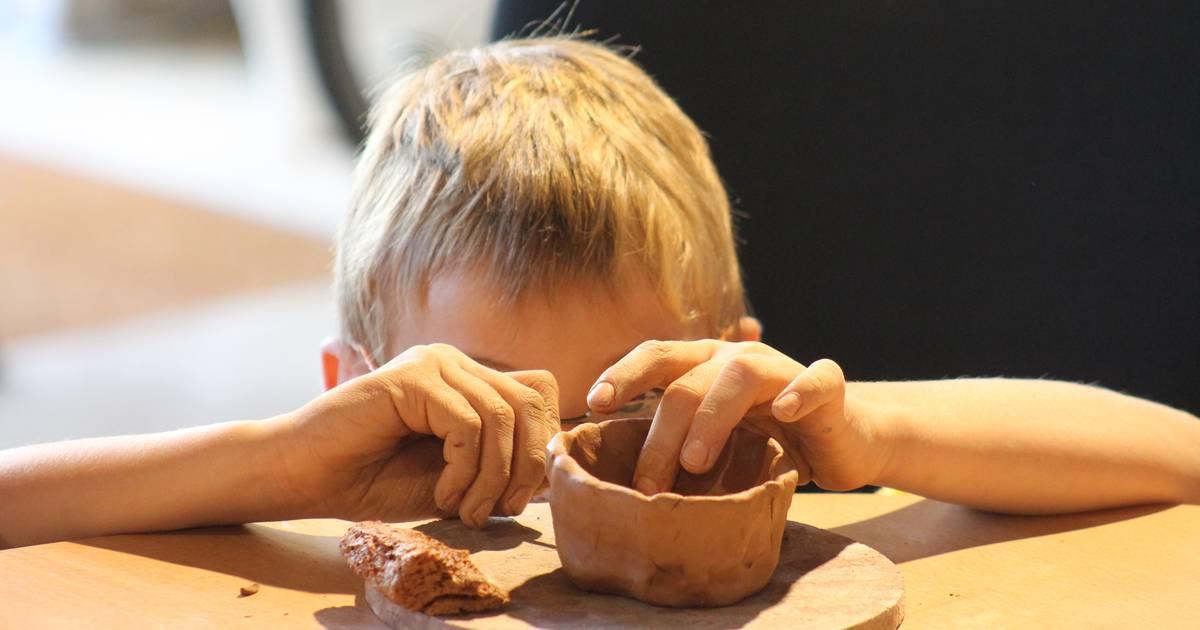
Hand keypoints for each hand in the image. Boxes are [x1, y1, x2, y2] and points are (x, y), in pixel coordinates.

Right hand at [273, 344, 558, 527]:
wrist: (303, 477)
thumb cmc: (373, 479)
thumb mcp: (454, 476)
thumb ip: (498, 464)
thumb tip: (553, 472)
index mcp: (468, 379)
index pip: (539, 392)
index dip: (542, 443)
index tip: (521, 496)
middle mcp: (454, 362)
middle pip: (531, 401)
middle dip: (527, 465)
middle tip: (499, 510)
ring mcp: (432, 363)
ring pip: (502, 416)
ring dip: (492, 476)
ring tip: (465, 510)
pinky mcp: (411, 377)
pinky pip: (466, 424)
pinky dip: (463, 470)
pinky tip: (441, 494)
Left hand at [587, 340, 885, 494]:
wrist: (846, 441)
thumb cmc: (770, 447)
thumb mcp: (718, 445)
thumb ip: (678, 448)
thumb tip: (616, 483)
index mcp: (704, 365)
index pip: (656, 356)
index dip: (624, 374)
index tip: (593, 404)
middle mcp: (738, 358)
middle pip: (689, 381)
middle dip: (661, 433)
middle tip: (646, 483)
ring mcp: (784, 369)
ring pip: (741, 375)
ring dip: (713, 417)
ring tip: (695, 462)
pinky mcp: (829, 387)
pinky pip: (817, 379)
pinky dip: (801, 392)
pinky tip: (786, 412)